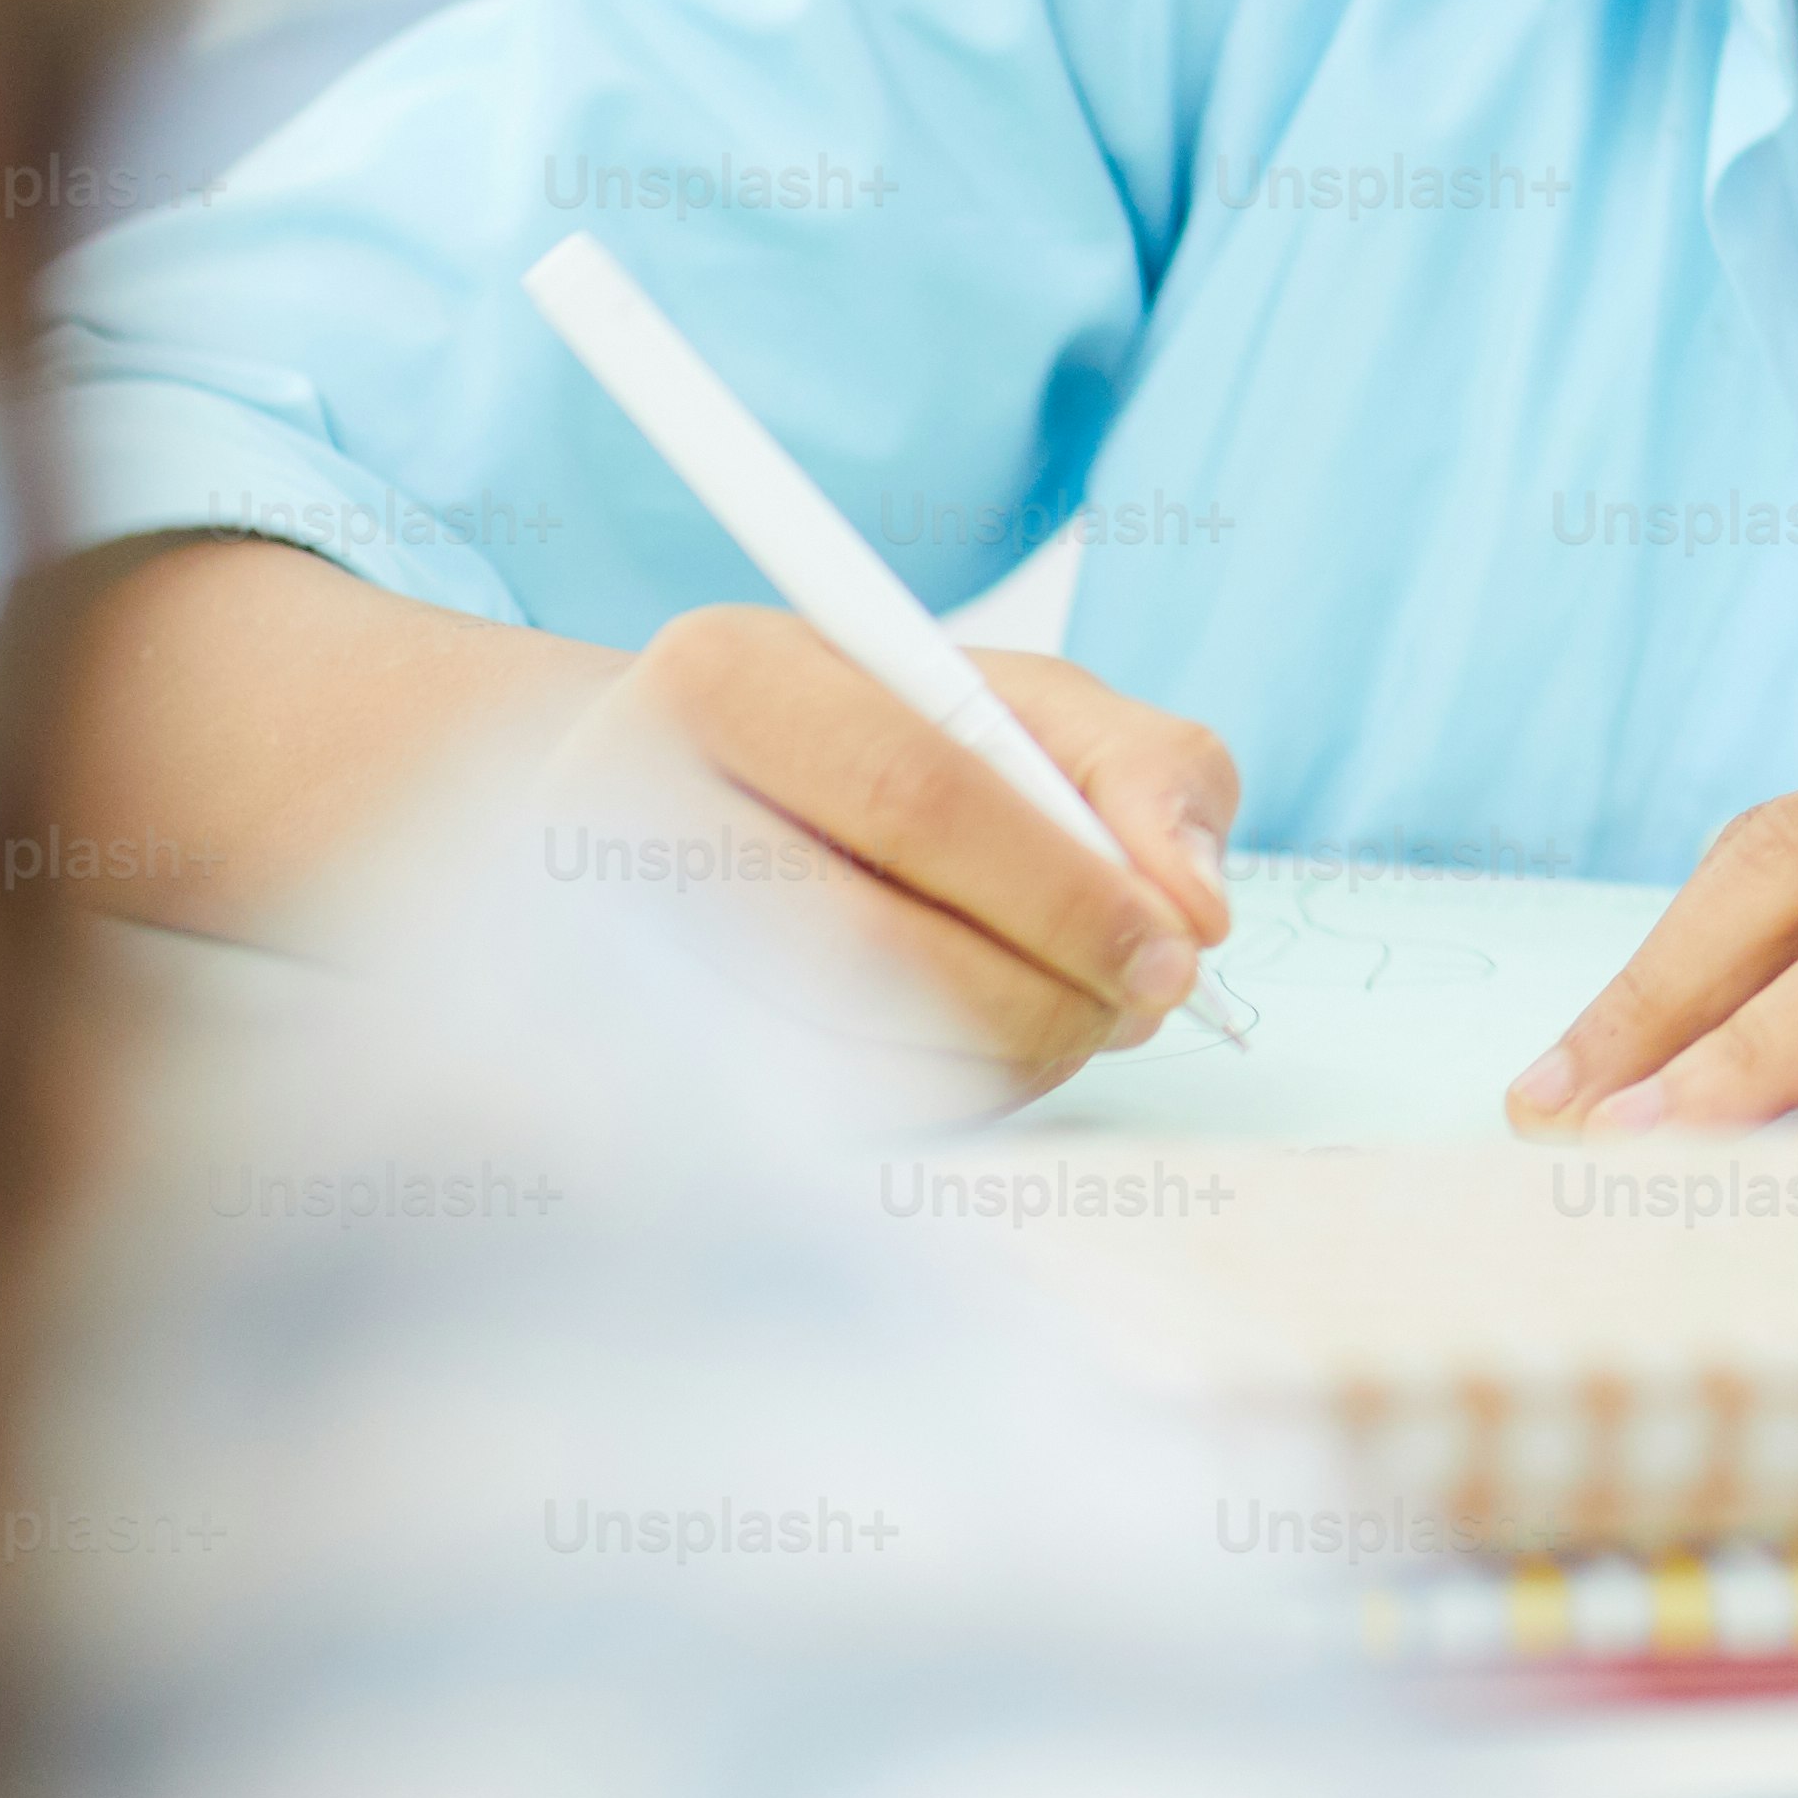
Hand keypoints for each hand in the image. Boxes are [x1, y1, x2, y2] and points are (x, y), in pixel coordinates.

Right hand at [548, 611, 1240, 1097]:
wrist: (683, 817)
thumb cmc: (882, 749)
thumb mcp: (1027, 707)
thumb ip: (1147, 774)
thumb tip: (1195, 910)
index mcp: (726, 676)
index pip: (915, 794)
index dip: (1065, 890)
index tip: (1178, 950)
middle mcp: (623, 809)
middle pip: (869, 943)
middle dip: (1045, 993)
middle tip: (1145, 1006)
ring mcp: (603, 952)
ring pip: (840, 1052)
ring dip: (1003, 1059)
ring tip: (1073, 1017)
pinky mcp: (624, 1064)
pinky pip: (813, 1120)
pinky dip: (940, 1102)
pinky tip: (981, 1048)